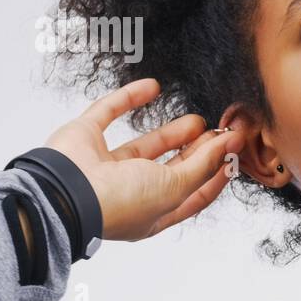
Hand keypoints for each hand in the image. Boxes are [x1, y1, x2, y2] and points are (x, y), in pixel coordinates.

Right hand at [40, 78, 245, 241]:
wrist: (65, 193)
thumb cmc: (118, 202)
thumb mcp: (175, 187)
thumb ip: (204, 164)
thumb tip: (230, 142)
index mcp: (151, 214)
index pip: (192, 195)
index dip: (215, 176)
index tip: (235, 157)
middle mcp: (128, 192)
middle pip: (171, 170)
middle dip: (197, 152)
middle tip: (219, 133)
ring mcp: (104, 166)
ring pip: (144, 145)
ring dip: (171, 132)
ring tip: (197, 120)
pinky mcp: (84, 138)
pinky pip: (109, 112)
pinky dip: (129, 98)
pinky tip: (152, 86)